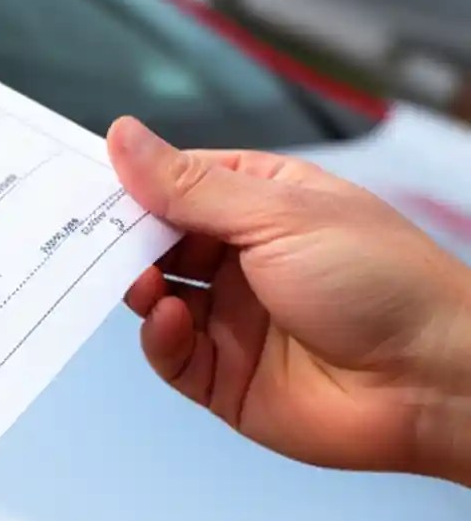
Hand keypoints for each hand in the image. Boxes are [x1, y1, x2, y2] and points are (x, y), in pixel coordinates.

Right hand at [108, 116, 470, 485]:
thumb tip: (125, 138)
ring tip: (146, 283)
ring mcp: (231, 318)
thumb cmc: (380, 282)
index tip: (89, 184)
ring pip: (155, 297)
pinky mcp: (224, 375)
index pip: (178, 185)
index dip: (135, 184)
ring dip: (140, 287)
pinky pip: (170, 353)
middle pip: (157, 242)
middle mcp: (243, 260)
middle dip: (125, 240)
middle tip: (93, 237)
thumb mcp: (276, 214)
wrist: (430, 382)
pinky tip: (172, 320)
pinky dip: (160, 336)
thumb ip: (190, 186)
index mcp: (261, 205)